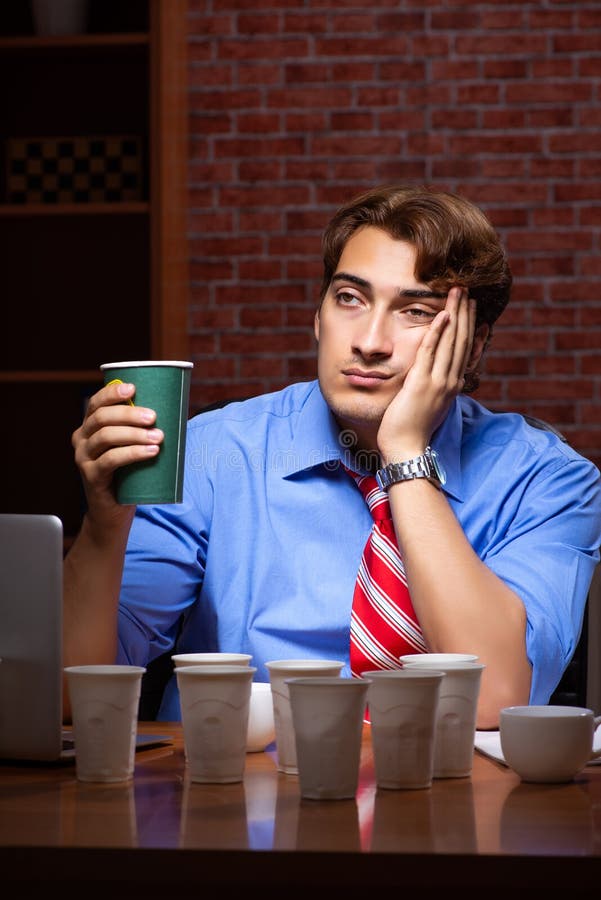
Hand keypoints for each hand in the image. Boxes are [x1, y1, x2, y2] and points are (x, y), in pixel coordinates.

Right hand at [71, 380, 163, 526]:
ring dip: (135, 433)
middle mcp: (81, 439)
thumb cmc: (127, 475)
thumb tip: (174, 410)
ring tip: (158, 437)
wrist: (113, 512)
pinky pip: (111, 460)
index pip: (96, 403)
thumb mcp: (130, 448)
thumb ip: (140, 430)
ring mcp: (83, 458)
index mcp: (89, 427)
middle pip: (102, 418)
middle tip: (153, 417)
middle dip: (130, 414)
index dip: (112, 393)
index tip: (133, 388)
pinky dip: (133, 453)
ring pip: (106, 436)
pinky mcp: (91, 476)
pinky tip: (151, 452)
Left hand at [377, 287, 474, 460]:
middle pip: (462, 340)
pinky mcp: (421, 384)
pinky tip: (441, 315)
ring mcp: (438, 382)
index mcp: (453, 385)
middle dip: (465, 313)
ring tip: (457, 292)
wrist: (406, 448)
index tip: (471, 306)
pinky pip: (430, 352)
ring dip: (455, 314)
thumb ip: (435, 385)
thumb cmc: (412, 428)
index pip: (465, 349)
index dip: (469, 325)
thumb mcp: (430, 403)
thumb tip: (436, 372)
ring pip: (450, 341)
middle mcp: (450, 381)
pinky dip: (437, 332)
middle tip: (466, 289)